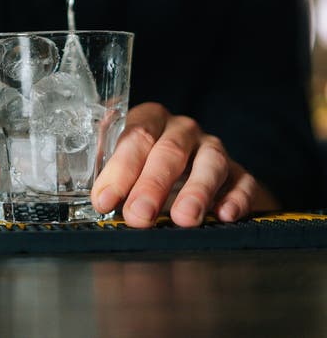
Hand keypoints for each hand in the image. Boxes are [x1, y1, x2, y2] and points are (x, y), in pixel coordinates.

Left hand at [91, 103, 278, 227]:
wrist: (192, 177)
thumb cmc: (146, 169)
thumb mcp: (123, 165)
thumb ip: (109, 174)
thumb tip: (94, 199)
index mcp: (151, 119)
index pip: (135, 136)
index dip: (119, 169)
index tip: (105, 200)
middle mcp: (183, 129)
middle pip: (170, 151)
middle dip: (152, 185)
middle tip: (139, 215)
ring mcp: (213, 148)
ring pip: (209, 162)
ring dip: (196, 191)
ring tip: (184, 218)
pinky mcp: (239, 173)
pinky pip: (242, 181)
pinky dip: (236, 198)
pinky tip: (225, 215)